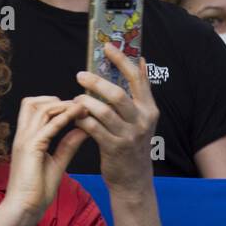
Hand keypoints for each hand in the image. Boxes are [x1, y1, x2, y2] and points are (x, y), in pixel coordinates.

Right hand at [1, 96, 88, 225]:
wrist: (24, 209)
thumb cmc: (36, 191)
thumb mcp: (57, 163)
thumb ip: (68, 145)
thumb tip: (82, 130)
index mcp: (27, 138)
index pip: (34, 108)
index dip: (54, 103)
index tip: (76, 106)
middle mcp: (23, 135)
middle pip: (33, 102)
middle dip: (57, 99)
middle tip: (78, 105)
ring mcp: (25, 140)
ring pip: (40, 109)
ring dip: (63, 105)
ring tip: (81, 108)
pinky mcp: (31, 148)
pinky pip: (49, 126)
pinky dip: (64, 117)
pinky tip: (78, 116)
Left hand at [74, 44, 159, 195]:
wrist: (134, 179)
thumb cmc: (133, 143)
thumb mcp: (143, 117)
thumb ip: (141, 91)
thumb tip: (140, 60)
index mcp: (149, 109)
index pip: (137, 78)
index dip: (122, 60)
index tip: (107, 46)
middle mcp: (141, 121)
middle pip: (117, 94)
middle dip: (96, 82)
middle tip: (80, 75)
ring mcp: (128, 135)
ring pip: (102, 111)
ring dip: (85, 102)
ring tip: (76, 98)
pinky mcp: (113, 148)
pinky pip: (92, 128)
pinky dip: (82, 120)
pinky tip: (75, 116)